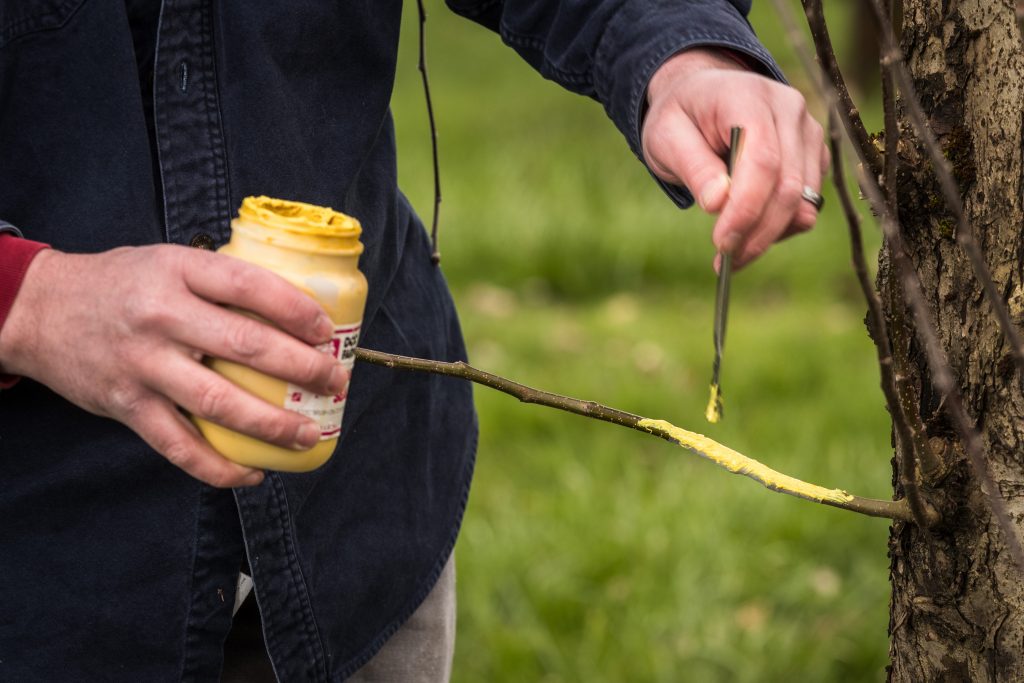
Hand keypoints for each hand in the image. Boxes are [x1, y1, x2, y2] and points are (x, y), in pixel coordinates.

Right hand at [0, 245, 348, 487]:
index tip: (327, 330)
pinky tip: (252, 473)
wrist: (40, 311)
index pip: (250, 285)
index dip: (296, 309)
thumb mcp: (169, 261)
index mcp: (178, 271)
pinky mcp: (128, 405)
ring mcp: (144, 364)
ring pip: (220, 403)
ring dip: (272, 425)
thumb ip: (219, 281)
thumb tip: (294, 307)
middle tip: (335, 382)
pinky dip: (219, 468)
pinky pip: (180, 447)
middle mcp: (162, 316)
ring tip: (308, 434)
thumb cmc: (121, 284)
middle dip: (302, 369)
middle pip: (247, 346)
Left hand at [641, 47, 829, 268]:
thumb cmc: (681, 116)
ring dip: (769, 235)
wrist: (702, 94)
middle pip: (788, 186)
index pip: (763, 162)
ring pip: (803, 200)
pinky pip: (807, 202)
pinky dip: (781, 226)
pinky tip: (749, 231)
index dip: (746, 209)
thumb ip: (693, 166)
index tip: (722, 244)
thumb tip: (718, 202)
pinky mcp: (814, 154)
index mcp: (749, 98)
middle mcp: (789, 110)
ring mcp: (808, 131)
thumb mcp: (666, 135)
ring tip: (732, 252)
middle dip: (758, 233)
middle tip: (725, 262)